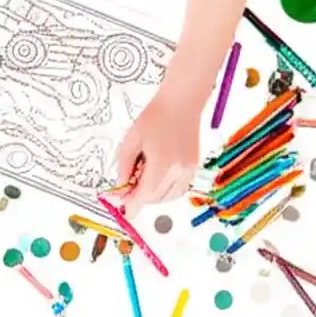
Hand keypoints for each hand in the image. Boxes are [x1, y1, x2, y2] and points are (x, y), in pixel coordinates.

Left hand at [115, 88, 199, 213]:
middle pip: (154, 198)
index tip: (125, 213)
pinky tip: (158, 179)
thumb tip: (122, 188)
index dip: (133, 206)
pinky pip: (178, 190)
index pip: (145, 195)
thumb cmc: (156, 117)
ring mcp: (189, 170)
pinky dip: (166, 191)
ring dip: (153, 196)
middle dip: (139, 197)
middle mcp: (178, 170)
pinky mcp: (194, 168)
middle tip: (128, 186)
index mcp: (162, 163)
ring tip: (144, 177)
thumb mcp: (131, 141)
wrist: (181, 103)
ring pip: (167, 197)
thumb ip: (124, 167)